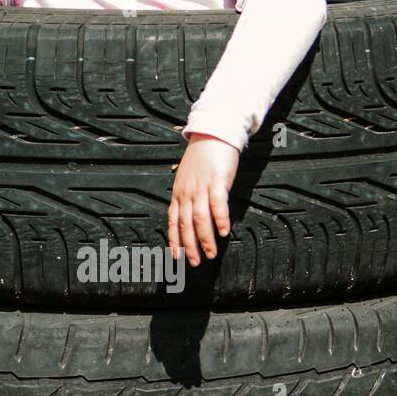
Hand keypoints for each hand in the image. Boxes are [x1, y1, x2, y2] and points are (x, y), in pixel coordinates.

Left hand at [168, 134, 239, 266]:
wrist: (214, 133)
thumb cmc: (203, 157)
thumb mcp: (188, 178)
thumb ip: (189, 196)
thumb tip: (191, 216)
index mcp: (179, 193)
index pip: (172, 221)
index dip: (174, 240)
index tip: (176, 257)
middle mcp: (187, 192)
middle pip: (185, 224)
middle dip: (189, 246)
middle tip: (195, 262)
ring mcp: (201, 186)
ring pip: (200, 218)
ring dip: (205, 238)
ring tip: (211, 253)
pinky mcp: (217, 180)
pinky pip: (217, 204)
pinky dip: (220, 219)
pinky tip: (223, 232)